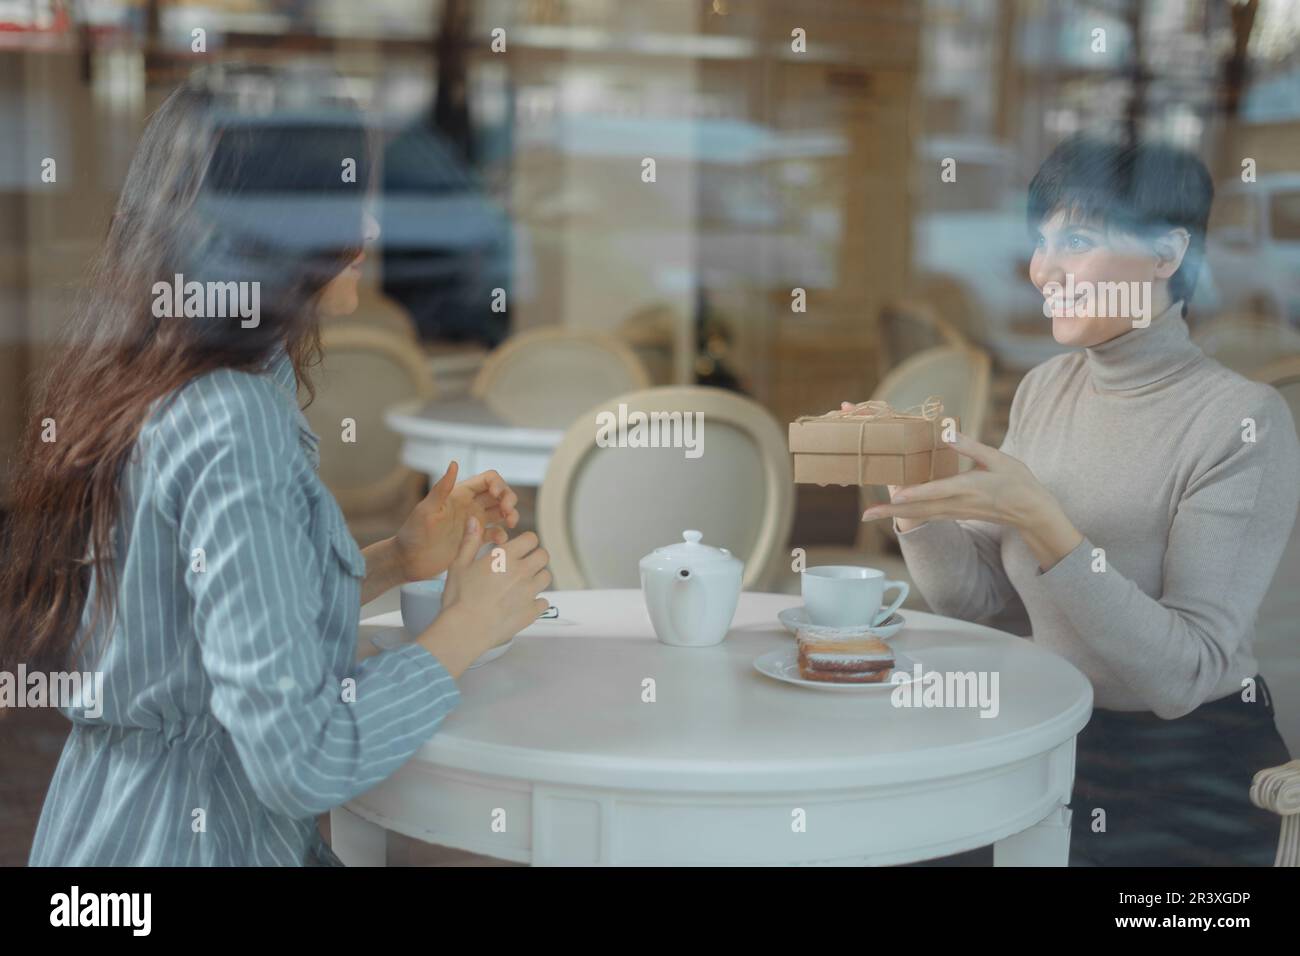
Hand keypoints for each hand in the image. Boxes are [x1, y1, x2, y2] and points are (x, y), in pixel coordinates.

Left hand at [393, 462, 518, 582]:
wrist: (408, 561)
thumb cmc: (413, 533)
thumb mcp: (427, 510)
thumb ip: (442, 488)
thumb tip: (454, 463)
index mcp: (459, 494)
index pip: (488, 480)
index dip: (498, 484)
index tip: (498, 496)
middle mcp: (469, 506)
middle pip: (499, 495)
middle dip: (509, 499)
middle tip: (508, 513)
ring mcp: (473, 523)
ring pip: (501, 513)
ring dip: (511, 515)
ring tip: (511, 524)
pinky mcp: (474, 540)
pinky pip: (495, 534)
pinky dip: (502, 535)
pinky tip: (499, 541)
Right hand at [417, 518, 550, 677]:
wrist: (465, 630)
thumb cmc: (459, 598)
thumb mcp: (459, 565)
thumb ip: (470, 541)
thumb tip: (474, 520)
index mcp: (505, 557)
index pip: (531, 538)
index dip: (526, 541)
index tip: (520, 548)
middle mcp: (522, 572)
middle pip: (543, 556)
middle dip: (535, 557)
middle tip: (523, 564)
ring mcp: (529, 592)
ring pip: (546, 577)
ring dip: (537, 577)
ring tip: (523, 584)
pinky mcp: (532, 612)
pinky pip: (544, 601)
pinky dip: (537, 601)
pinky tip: (523, 603)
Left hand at [860, 431, 1082, 569]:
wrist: (1032, 513)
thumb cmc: (1018, 482)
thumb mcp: (999, 459)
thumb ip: (972, 447)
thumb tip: (947, 431)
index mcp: (969, 488)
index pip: (938, 491)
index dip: (916, 493)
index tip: (896, 494)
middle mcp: (958, 504)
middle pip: (919, 510)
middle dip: (891, 512)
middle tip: (865, 515)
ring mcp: (955, 512)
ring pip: (919, 515)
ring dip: (894, 515)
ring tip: (870, 514)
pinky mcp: (955, 514)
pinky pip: (927, 515)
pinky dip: (908, 513)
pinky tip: (893, 510)